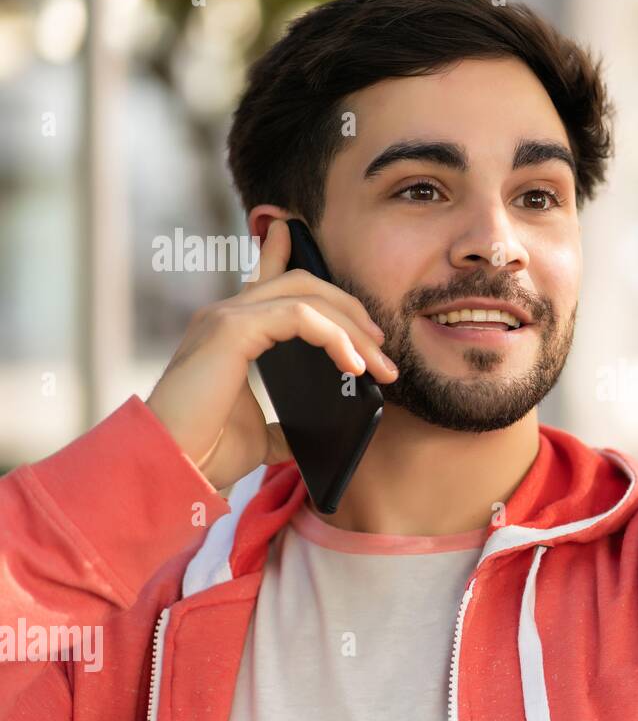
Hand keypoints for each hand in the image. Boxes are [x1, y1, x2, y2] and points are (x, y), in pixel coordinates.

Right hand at [145, 219, 397, 492]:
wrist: (173, 470)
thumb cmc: (206, 452)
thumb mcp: (260, 437)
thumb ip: (284, 428)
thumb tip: (309, 438)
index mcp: (231, 332)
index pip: (267, 277)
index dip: (288, 253)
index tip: (319, 249)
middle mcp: (227, 316)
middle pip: (303, 284)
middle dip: (350, 309)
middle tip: (382, 344)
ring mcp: (227, 318)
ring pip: (308, 296)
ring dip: (353, 328)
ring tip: (378, 364)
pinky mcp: (232, 330)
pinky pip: (300, 315)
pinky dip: (335, 336)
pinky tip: (353, 364)